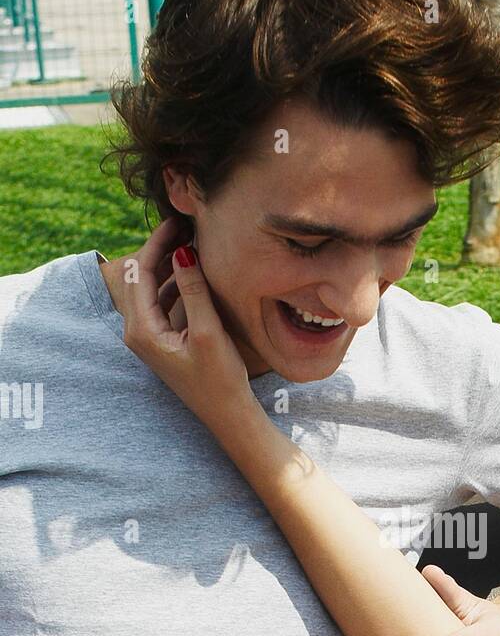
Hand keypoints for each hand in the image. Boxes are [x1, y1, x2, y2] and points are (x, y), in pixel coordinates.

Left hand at [120, 218, 253, 429]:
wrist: (227, 414)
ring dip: (167, 265)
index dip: (158, 243)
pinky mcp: (161, 340)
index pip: (141, 273)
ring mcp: (148, 337)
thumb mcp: (208, 331)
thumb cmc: (220, 379)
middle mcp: (137, 332)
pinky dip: (172, 283)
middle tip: (184, 226)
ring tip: (190, 243)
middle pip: (140, 278)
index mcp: (141, 330)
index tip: (177, 221)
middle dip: (160, 250)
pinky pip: (159, 302)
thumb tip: (183, 250)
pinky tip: (191, 273)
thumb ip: (193, 290)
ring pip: (149, 288)